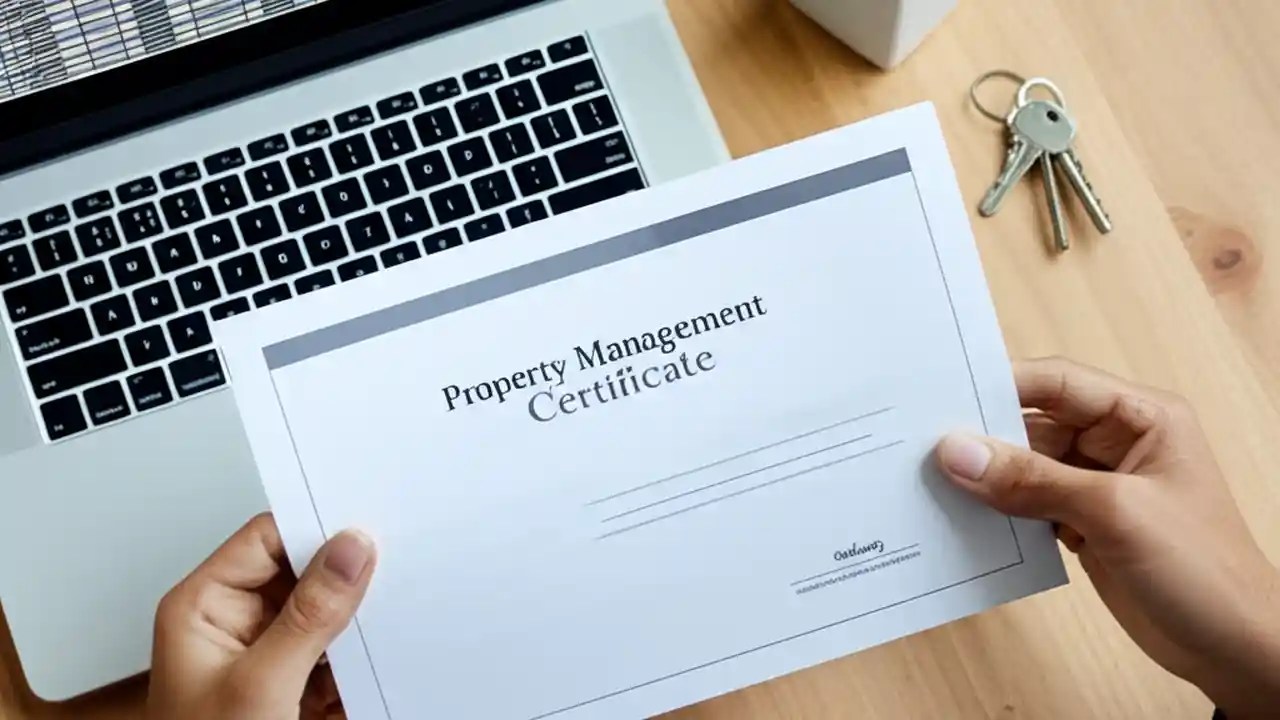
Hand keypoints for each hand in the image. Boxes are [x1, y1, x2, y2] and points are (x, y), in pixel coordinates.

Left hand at [147, 513, 376, 719]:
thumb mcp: (260, 687)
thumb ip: (308, 615)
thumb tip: (348, 549)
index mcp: (203, 608)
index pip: (266, 538)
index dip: (316, 527)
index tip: (367, 527)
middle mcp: (233, 624)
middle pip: (302, 572)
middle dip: (345, 578)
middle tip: (390, 573)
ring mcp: (266, 656)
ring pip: (326, 614)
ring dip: (358, 622)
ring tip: (389, 625)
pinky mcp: (294, 687)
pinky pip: (336, 653)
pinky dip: (362, 659)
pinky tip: (382, 662)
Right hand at [935, 358, 1279, 717]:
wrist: (1233, 649)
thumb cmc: (1203, 570)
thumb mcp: (1113, 514)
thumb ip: (1031, 480)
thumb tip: (958, 451)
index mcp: (1142, 417)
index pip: (1059, 382)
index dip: (1002, 385)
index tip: (944, 395)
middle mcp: (1117, 443)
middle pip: (1033, 423)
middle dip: (984, 435)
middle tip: (921, 445)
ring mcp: (1097, 485)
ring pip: (1024, 466)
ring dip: (986, 477)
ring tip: (930, 482)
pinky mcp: (1082, 524)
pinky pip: (1025, 504)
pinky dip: (996, 511)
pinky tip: (962, 516)